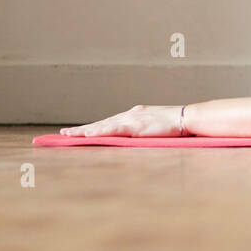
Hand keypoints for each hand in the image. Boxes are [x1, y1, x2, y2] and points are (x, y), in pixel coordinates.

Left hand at [60, 104, 184, 137]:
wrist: (187, 118)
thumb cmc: (176, 124)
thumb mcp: (156, 126)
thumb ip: (145, 129)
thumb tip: (139, 136)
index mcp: (134, 114)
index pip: (110, 122)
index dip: (94, 126)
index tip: (80, 131)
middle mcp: (129, 114)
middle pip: (101, 122)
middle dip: (81, 128)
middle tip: (63, 134)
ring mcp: (131, 119)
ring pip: (102, 125)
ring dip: (84, 130)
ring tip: (68, 134)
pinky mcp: (135, 126)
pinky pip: (112, 129)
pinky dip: (99, 132)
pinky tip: (87, 134)